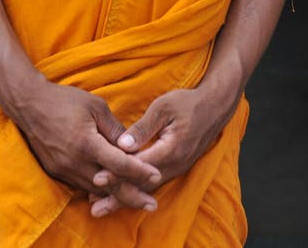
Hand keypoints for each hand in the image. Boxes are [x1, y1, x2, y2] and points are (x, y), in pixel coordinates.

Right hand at [14, 80, 161, 204]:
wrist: (29, 104)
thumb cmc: (64, 100)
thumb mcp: (95, 106)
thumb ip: (114, 128)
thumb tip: (131, 146)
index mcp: (86, 143)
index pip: (119, 163)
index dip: (140, 171)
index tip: (157, 176)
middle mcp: (75, 161)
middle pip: (109, 185)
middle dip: (133, 196)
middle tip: (152, 205)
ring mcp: (64, 170)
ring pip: (96, 189)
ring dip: (116, 194)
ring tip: (137, 200)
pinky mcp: (56, 172)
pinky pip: (82, 185)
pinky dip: (98, 188)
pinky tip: (111, 190)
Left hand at [89, 86, 231, 216]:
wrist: (213, 108)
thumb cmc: (186, 103)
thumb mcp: (163, 108)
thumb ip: (143, 127)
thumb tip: (123, 144)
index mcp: (170, 149)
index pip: (138, 167)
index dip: (117, 173)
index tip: (96, 178)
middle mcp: (174, 165)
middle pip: (141, 185)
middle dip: (117, 195)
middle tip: (94, 205)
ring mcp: (176, 169)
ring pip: (146, 188)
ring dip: (124, 196)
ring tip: (101, 205)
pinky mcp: (175, 168)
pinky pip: (152, 183)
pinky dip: (135, 189)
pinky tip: (120, 192)